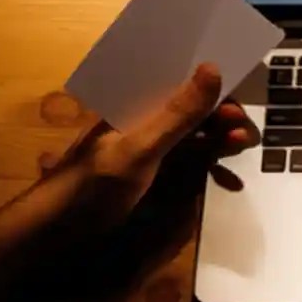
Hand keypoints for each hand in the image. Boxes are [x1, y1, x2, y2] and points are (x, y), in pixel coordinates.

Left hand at [0, 62, 259, 301]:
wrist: (58, 234)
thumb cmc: (92, 185)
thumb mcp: (139, 148)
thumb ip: (176, 113)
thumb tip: (211, 67)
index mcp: (133, 102)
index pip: (178, 79)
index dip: (211, 86)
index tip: (235, 100)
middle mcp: (143, 119)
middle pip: (193, 107)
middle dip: (222, 116)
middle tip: (244, 133)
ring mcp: (150, 148)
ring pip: (197, 135)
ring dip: (222, 141)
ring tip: (241, 149)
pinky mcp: (155, 175)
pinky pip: (192, 163)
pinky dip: (212, 168)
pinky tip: (228, 181)